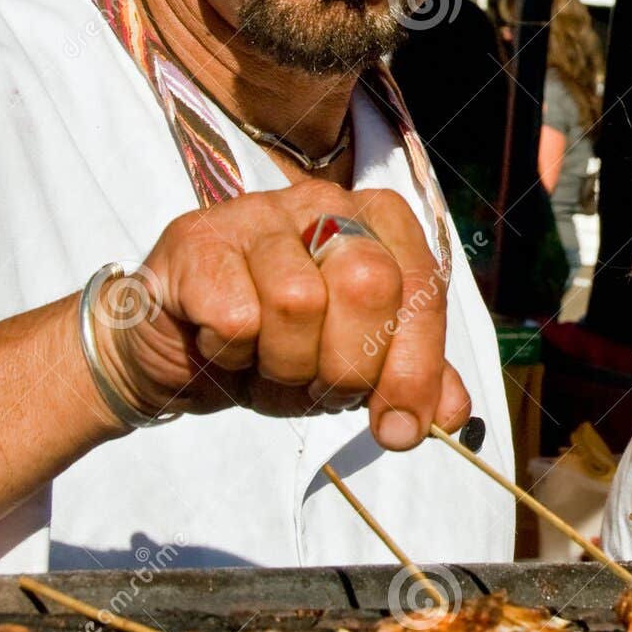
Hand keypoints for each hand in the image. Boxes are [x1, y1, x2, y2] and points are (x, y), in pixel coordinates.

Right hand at [90, 184, 470, 449]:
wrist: (177, 354)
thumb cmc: (273, 350)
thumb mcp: (350, 368)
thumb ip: (409, 381)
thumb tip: (454, 413)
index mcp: (377, 222)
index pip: (421, 289)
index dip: (415, 368)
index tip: (398, 428)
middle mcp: (322, 202)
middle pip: (368, 284)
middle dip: (346, 365)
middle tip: (315, 384)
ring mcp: (255, 213)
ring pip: (298, 301)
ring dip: (282, 364)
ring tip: (263, 361)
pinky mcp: (196, 239)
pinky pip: (235, 314)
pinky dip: (232, 353)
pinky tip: (221, 344)